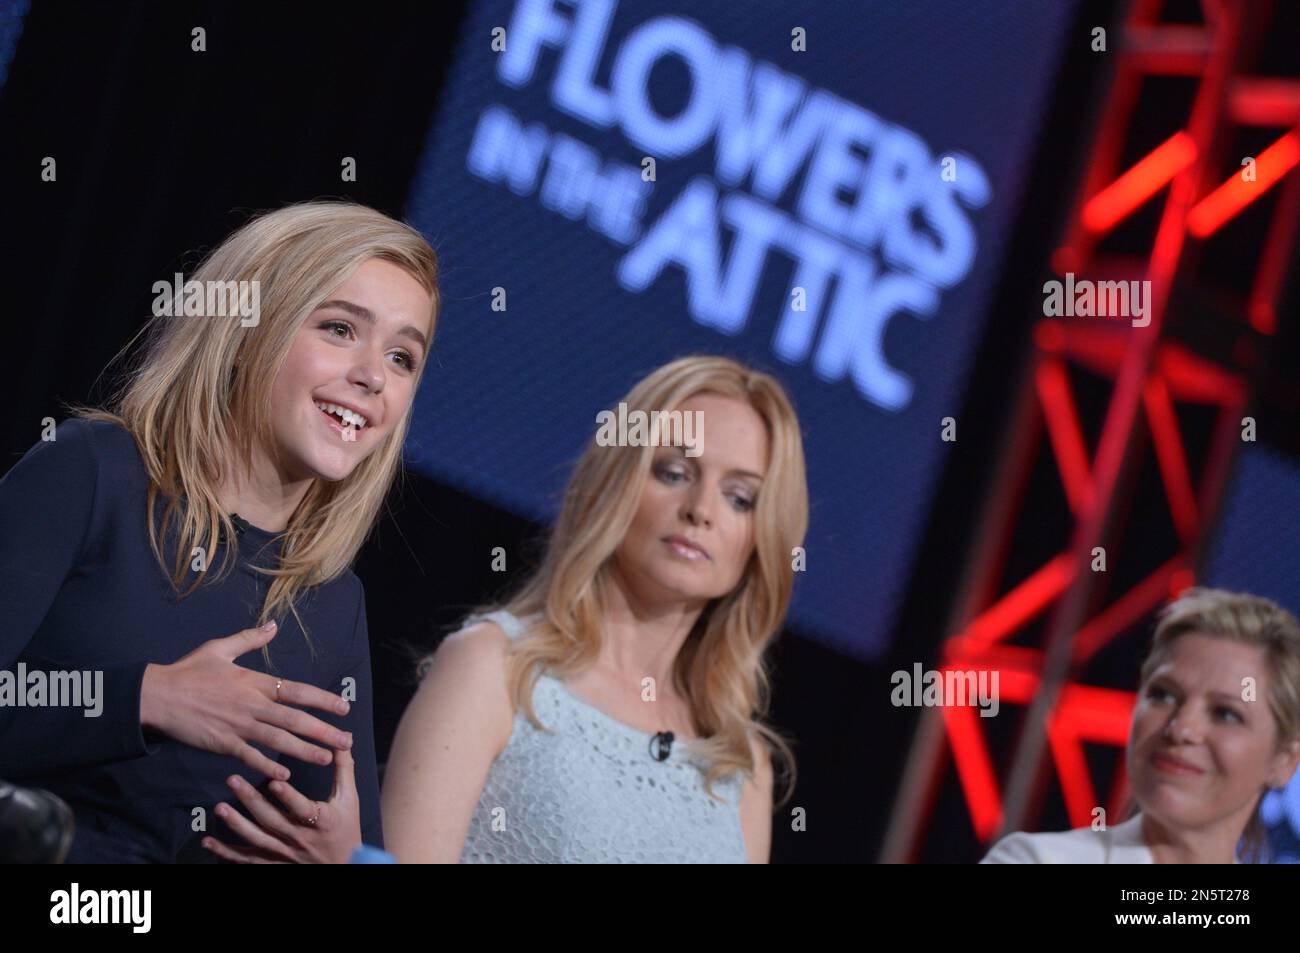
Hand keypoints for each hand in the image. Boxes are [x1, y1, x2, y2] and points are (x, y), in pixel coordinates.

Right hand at [140, 621, 352, 779]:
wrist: (157, 695)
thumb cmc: (188, 671)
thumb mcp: (220, 648)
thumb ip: (249, 639)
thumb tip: (273, 624)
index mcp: (255, 682)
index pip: (298, 691)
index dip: (323, 700)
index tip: (344, 707)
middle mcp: (253, 705)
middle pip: (296, 720)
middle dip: (324, 731)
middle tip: (347, 741)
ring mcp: (239, 726)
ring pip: (279, 741)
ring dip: (306, 750)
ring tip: (328, 758)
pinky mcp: (223, 744)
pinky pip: (251, 757)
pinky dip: (268, 766)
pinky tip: (285, 776)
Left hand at [202, 747, 361, 863]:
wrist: (344, 865)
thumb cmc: (346, 828)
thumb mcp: (349, 799)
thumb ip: (343, 769)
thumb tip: (343, 740)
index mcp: (321, 821)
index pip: (302, 808)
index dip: (288, 796)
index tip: (273, 780)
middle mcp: (300, 839)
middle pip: (271, 820)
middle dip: (250, 799)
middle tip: (232, 779)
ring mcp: (285, 853)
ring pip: (256, 840)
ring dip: (236, 824)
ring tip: (219, 807)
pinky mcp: (274, 863)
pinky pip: (247, 860)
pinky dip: (227, 852)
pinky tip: (209, 841)